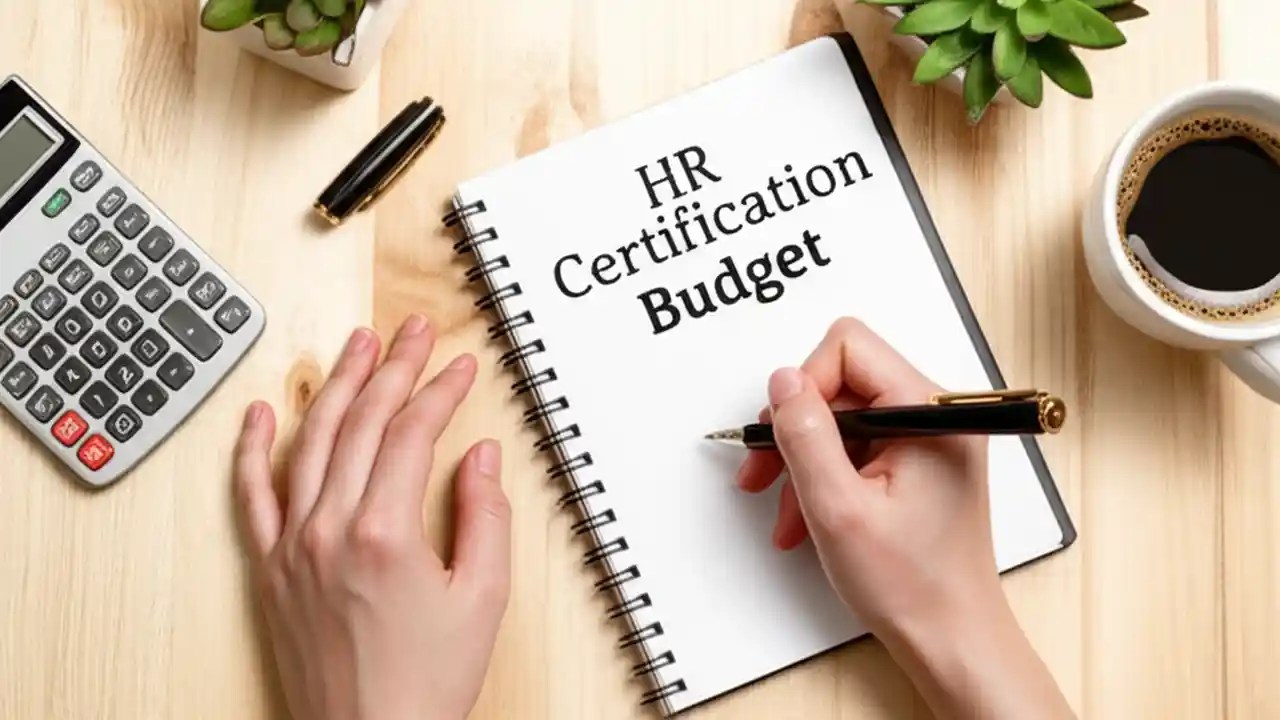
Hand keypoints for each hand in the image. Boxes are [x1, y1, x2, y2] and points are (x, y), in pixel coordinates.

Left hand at [233, 316, 510, 719]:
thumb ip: (485, 517)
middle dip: (392, 368)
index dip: (439, 391)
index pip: (411, 435)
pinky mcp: (269, 570)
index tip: (459, 367)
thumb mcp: (482, 598)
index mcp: (385, 533)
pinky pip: (252, 496)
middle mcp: (329, 530)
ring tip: (356, 347)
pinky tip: (264, 412)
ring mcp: (292, 547)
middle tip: (411, 331)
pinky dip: (254, 449)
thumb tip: (481, 458)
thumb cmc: (425, 684)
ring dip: (335, 388)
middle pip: (360, 425)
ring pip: (310, 444)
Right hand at [739, 318, 1071, 718]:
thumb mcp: (838, 509)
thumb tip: (782, 381)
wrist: (951, 640)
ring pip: (840, 420)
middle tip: (763, 472)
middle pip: (840, 383)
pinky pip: (854, 448)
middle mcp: (935, 416)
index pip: (850, 348)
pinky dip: (823, 478)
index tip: (785, 434)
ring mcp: (927, 440)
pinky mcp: (916, 463)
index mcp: (930, 414)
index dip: (805, 385)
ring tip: (786, 512)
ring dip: (803, 463)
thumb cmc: (913, 586)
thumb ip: (806, 436)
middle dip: (796, 430)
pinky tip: (806, 518)